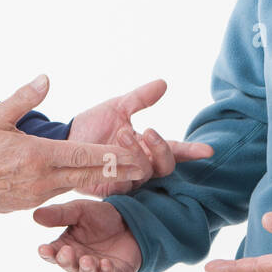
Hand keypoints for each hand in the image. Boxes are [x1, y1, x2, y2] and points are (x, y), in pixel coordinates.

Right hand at [0, 75, 152, 212]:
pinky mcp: (31, 202)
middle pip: (89, 174)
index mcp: (39, 155)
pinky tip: (90, 181)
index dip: (113, 156)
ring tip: (126, 175)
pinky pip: (61, 191)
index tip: (137, 155)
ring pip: (77, 183)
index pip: (84, 155)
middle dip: (119, 171)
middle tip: (147, 168)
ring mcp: (39, 193)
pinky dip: (78, 185)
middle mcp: (44, 178)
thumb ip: (24, 97)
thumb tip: (47, 78)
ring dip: (102, 179)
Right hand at [34, 199, 140, 271]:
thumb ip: (60, 214)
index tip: (43, 249)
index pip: (53, 253)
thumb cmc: (100, 217)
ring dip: (86, 269)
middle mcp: (78, 261)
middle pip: (68, 266)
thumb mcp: (79, 210)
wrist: (130, 220)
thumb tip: (36, 215)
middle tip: (66, 252)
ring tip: (87, 260)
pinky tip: (105, 264)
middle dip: (67, 261)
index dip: (48, 253)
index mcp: (66, 246)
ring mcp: (96, 270)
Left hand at [67, 79, 213, 196]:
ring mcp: (125, 178)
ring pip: (143, 174)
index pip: (174, 151)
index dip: (191, 151)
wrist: (63, 138)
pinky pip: (121, 185)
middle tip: (149, 131)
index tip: (207, 150)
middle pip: (164, 166)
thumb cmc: (93, 125)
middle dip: (161, 149)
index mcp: (147, 147)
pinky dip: (120, 169)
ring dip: (136, 153)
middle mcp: (140, 165)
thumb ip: (140, 98)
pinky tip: (112, 155)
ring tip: (121, 133)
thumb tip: (163, 83)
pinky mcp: (107, 189)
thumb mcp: (118, 106)